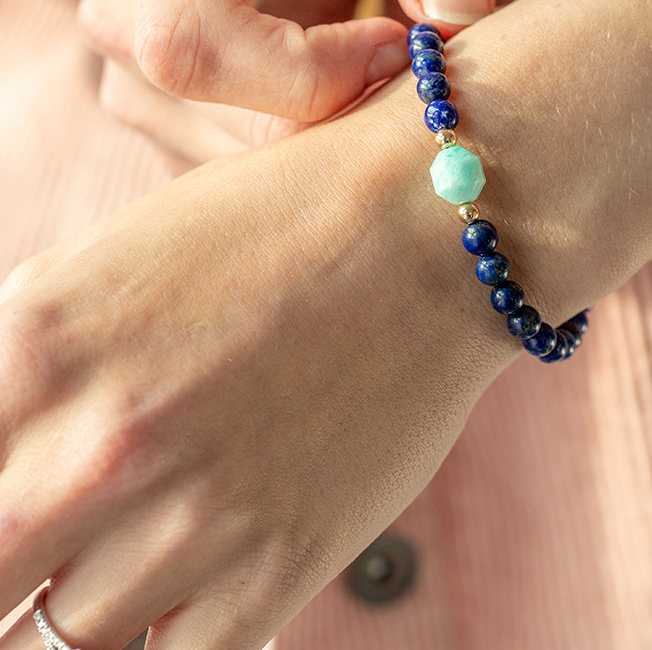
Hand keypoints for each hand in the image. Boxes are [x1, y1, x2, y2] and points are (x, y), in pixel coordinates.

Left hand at [0, 78, 518, 649]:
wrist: (433, 230)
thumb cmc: (281, 221)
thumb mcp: (118, 265)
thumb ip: (23, 373)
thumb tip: (7, 456)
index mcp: (33, 341)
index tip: (8, 524)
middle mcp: (95, 444)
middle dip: (9, 573)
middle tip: (49, 543)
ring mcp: (190, 518)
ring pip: (61, 641)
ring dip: (80, 602)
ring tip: (136, 536)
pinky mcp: (278, 567)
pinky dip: (161, 633)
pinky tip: (181, 580)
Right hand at [77, 0, 494, 158]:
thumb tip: (454, 9)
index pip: (196, 45)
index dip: (311, 75)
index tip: (400, 49)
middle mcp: (126, 14)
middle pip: (228, 123)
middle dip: (344, 121)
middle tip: (415, 82)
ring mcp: (139, 83)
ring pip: (244, 168)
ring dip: (337, 145)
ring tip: (388, 84)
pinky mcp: (173, 126)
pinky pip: (249, 181)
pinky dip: (317, 162)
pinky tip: (355, 110)